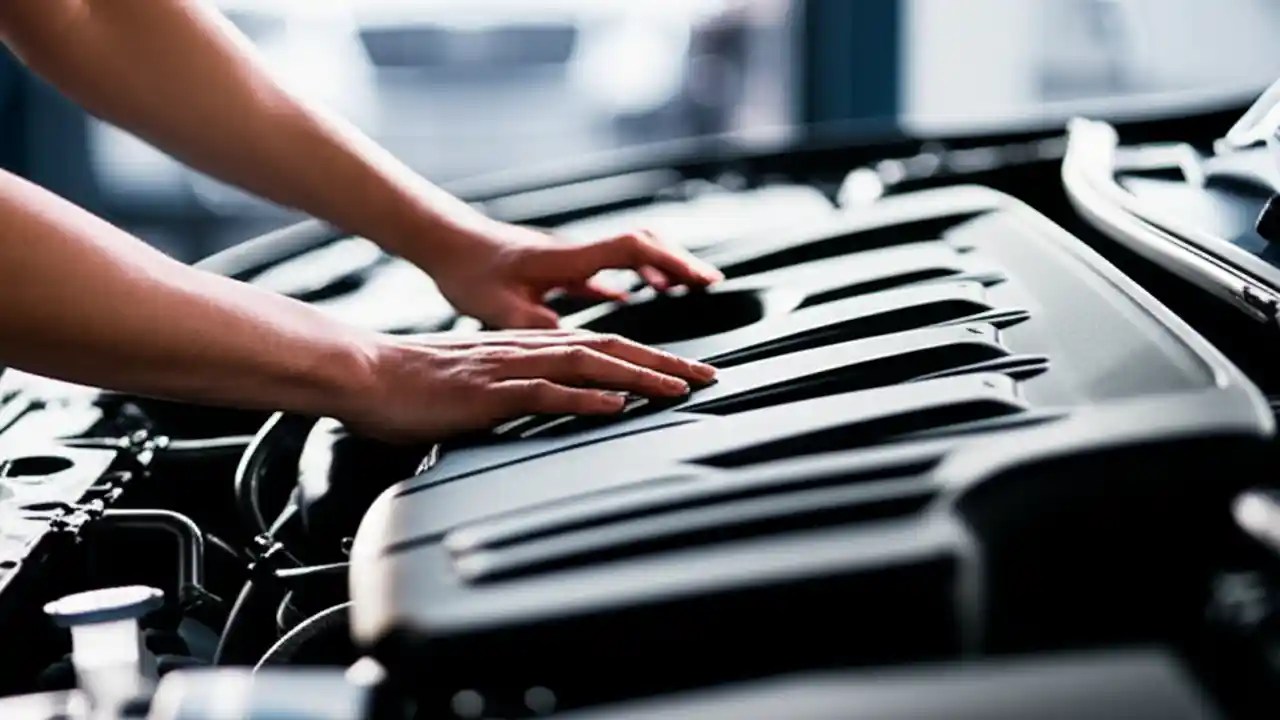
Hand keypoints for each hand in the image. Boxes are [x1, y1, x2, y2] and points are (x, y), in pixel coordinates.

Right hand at [339, 329, 716, 442]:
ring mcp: (510, 368)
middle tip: (710, 376)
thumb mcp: (480, 389)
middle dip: (666, 364)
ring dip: (641, 376)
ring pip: (589, 364)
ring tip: (680, 388)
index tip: (686, 373)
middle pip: (611, 349)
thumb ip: (518, 395)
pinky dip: (586, 398)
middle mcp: (528, 350)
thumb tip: (549, 408)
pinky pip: (546, 392)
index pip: (602, 348)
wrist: (367, 375)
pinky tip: (617, 405)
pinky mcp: (489, 392)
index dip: (649, 358)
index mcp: (528, 348)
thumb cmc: (415, 387)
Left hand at [420, 221, 723, 328]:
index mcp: (568, 260)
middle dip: (679, 262)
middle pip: (642, 246)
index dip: (670, 263)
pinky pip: (608, 268)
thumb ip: (538, 326)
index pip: (632, 250)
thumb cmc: (468, 274)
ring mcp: (571, 259)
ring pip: (627, 254)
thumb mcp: (498, 309)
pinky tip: (638, 298)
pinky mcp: (561, 268)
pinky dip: (631, 278)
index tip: (700, 280)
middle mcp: (576, 254)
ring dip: (659, 268)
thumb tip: (572, 345)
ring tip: (686, 288)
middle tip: (711, 283)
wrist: (446, 244)